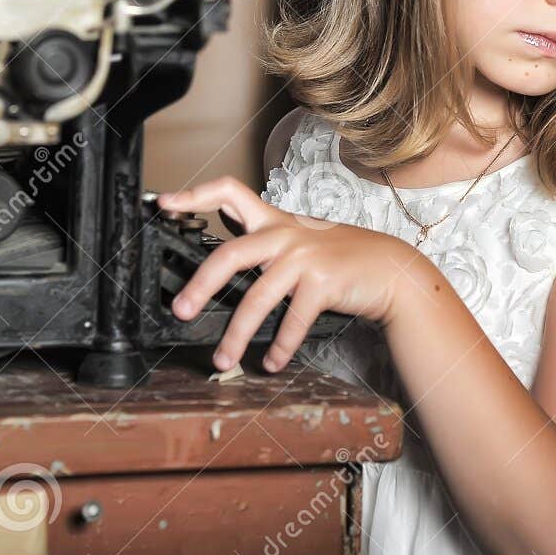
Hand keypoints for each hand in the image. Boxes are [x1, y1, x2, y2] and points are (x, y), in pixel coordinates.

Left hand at [155, 176, 426, 372]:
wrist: (391, 270)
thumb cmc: (343, 259)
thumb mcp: (302, 240)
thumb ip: (267, 242)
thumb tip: (227, 250)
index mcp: (275, 222)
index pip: (229, 192)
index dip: (195, 195)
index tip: (164, 204)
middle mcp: (286, 235)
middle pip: (231, 254)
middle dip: (201, 284)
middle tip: (181, 309)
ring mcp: (305, 258)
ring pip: (257, 297)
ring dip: (237, 334)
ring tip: (223, 358)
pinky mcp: (323, 283)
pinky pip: (292, 320)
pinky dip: (280, 346)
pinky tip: (272, 362)